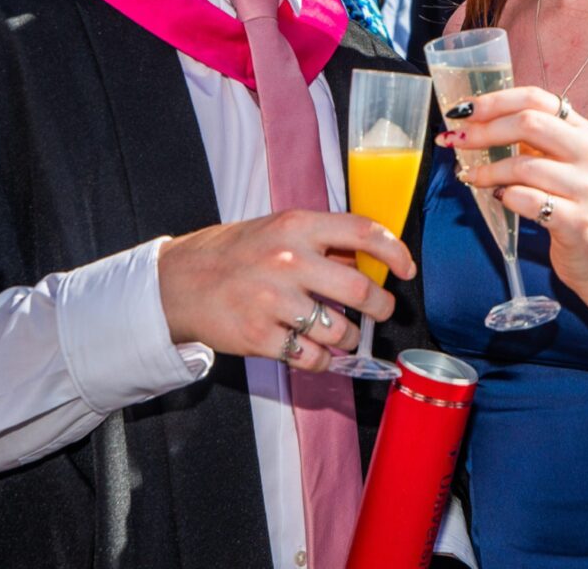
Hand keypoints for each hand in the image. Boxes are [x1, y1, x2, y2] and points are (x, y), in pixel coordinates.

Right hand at [156, 210, 413, 371]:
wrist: (179, 282)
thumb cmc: (236, 253)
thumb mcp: (279, 231)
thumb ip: (323, 241)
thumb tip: (372, 259)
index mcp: (296, 226)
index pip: (363, 232)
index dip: (395, 252)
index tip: (407, 269)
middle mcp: (287, 260)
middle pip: (359, 288)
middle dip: (380, 306)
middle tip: (380, 311)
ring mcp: (272, 300)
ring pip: (339, 330)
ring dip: (349, 337)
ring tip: (341, 334)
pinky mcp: (258, 336)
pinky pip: (311, 357)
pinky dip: (323, 360)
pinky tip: (317, 352)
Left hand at [438, 86, 587, 290]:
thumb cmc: (576, 202)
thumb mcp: (565, 161)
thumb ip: (534, 140)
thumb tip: (478, 124)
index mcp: (582, 131)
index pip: (536, 99)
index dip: (494, 101)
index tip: (464, 109)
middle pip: (528, 124)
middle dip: (483, 131)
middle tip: (456, 141)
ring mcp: (585, 188)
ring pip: (524, 166)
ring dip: (487, 170)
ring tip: (471, 177)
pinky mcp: (576, 221)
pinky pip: (528, 201)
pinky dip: (504, 196)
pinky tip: (498, 197)